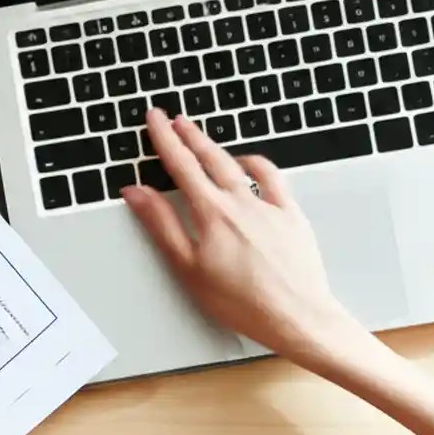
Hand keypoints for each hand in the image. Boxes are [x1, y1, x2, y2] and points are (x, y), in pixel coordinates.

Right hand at [122, 110, 349, 355]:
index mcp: (212, 214)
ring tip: (200, 135)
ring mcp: (268, 206)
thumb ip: (162, 226)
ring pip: (237, 164)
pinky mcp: (291, 214)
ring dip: (215, 146)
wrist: (296, 316)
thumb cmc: (242, 302)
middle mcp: (240, 202)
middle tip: (171, 118)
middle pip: (208, 158)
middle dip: (187, 135)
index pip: (182, 166)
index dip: (165, 139)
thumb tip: (137, 193)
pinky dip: (256, 164)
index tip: (154, 119)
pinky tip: (247, 162)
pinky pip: (272, 178)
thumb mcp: (188, 268)